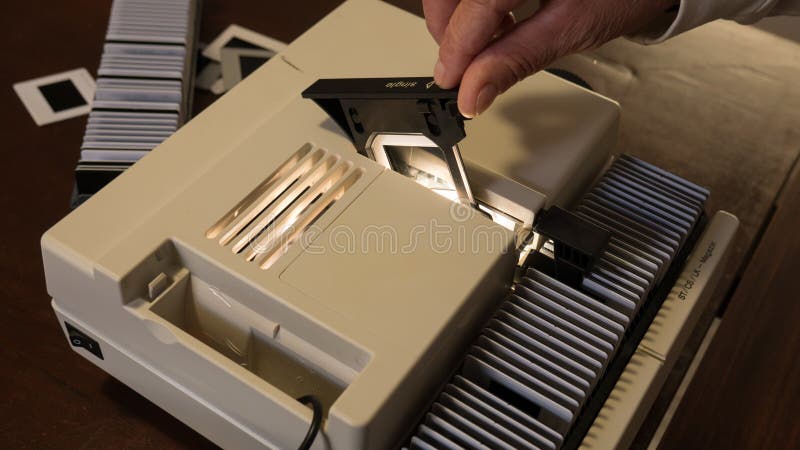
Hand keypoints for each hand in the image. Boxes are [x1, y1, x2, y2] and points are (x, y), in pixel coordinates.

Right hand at [424, 0, 674, 116]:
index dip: (457, 48)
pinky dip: (472, 5)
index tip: (451, 82)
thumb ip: (516, 60)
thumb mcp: (571, 28)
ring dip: (457, 18)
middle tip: (462, 70)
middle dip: (449, 32)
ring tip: (486, 44)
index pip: (475, 7)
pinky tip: (494, 21)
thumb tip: (475, 92)